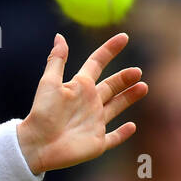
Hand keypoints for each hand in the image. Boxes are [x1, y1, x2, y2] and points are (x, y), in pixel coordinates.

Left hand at [16, 32, 147, 174]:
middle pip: (110, 86)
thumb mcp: (49, 83)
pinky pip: (113, 137)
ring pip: (116, 107)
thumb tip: (59, 36)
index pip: (97, 63)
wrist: (37, 144)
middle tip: (137, 71)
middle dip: (124, 78)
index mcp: (79, 87)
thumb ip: (57, 60)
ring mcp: (94, 123)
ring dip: (129, 97)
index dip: (109, 50)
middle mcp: (88, 103)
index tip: (123, 37)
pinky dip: (123, 132)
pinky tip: (132, 126)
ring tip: (143, 86)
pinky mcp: (97, 142)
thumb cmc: (42, 113)